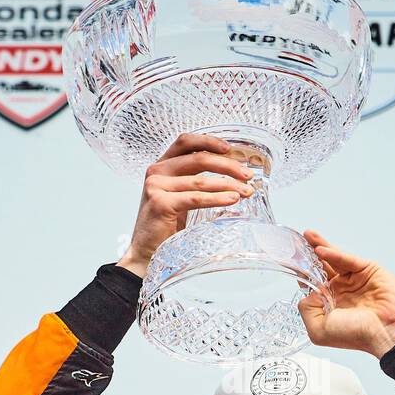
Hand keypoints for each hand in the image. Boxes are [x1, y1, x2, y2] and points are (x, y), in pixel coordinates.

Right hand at [116, 133, 255, 278]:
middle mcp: (156, 172)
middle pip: (198, 158)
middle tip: (248, 175)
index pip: (186, 142)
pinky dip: (217, 198)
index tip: (230, 149)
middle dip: (227, 165)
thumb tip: (231, 175)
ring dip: (228, 185)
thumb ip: (194, 181)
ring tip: (246, 191)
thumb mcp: (179, 197)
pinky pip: (196, 198)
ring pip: (200, 180)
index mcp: (162, 166)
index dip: (208, 141)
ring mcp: (156, 186)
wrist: (146, 253)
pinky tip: (232, 199)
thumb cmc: (166, 226)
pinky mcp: (160, 203)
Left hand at [297, 230, 394, 357]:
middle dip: (309, 255)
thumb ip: (306, 309)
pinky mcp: (368, 270)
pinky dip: (334, 253)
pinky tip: (321, 250)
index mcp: (331, 306)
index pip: (313, 284)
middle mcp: (342, 291)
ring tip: (307, 236)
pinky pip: (348, 259)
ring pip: (334, 259)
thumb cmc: (357, 335)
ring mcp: (355, 280)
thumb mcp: (318, 330)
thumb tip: (306, 293)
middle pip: (322, 267)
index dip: (303, 272)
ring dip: (320, 246)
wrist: (386, 332)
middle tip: (297, 243)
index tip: (290, 261)